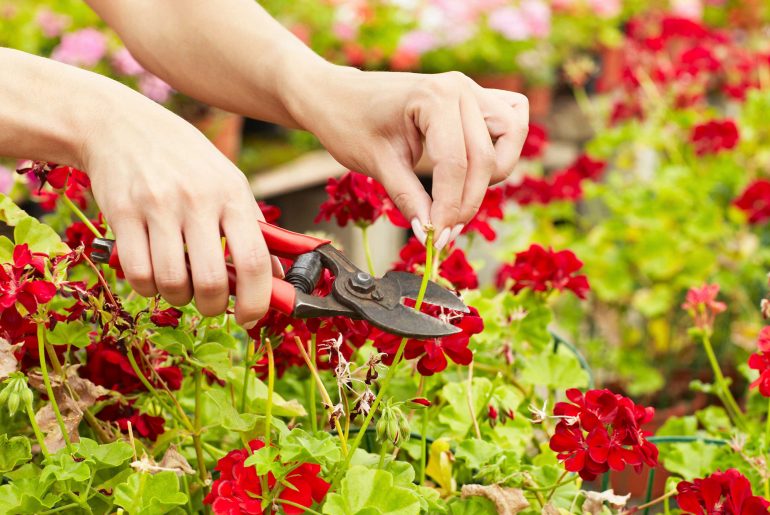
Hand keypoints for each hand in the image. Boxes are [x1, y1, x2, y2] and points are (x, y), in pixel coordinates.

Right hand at [81, 91, 272, 327]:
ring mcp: (158, 207)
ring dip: (179, 299)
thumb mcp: (228, 182)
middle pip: (213, 281)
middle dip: (214, 307)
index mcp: (232, 194)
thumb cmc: (184, 160)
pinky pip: (138, 274)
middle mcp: (198, 200)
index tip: (251, 317)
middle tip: (210, 304)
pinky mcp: (122, 214)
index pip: (255, 260)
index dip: (257, 300)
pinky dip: (148, 288)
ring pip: (172, 283)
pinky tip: (153, 277)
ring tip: (180, 287)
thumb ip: (253, 228)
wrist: (120, 126)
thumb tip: (278, 277)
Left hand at [284, 65, 528, 248]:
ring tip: (460, 196)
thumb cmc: (350, 122)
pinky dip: (504, 145)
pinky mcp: (475, 98)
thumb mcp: (377, 164)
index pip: (455, 164)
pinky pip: (511, 120)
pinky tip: (478, 166)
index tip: (436, 239)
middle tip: (444, 231)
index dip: (449, 208)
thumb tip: (431, 232)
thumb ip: (408, 198)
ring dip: (493, 173)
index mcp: (434, 97)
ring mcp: (472, 89)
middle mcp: (460, 88)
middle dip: (467, 202)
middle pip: (485, 158)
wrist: (337, 95)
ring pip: (511, 136)